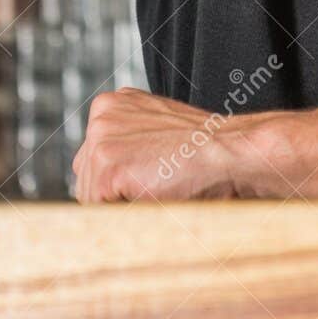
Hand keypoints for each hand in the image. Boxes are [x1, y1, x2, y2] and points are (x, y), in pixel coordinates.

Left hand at [71, 86, 233, 201]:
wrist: (231, 153)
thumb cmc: (204, 150)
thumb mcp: (156, 133)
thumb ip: (126, 144)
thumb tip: (101, 182)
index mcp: (111, 105)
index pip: (92, 159)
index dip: (119, 179)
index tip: (148, 176)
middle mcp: (101, 116)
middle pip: (86, 177)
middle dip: (113, 192)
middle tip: (155, 186)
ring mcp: (102, 140)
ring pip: (91, 197)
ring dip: (120, 205)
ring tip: (157, 188)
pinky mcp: (108, 167)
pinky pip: (100, 210)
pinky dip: (125, 214)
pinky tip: (153, 195)